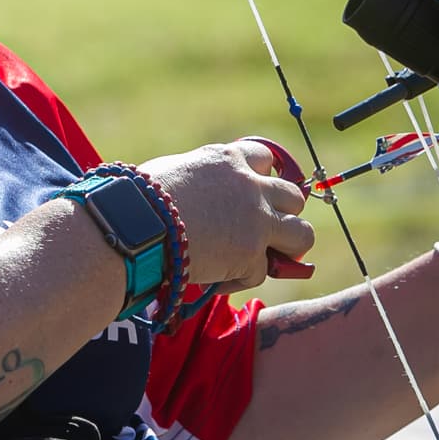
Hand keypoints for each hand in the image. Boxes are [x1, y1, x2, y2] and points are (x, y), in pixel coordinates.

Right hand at [139, 140, 314, 292]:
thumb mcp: (176, 170)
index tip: (253, 193)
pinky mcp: (251, 254)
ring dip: (287, 248)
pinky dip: (240, 279)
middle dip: (282, 214)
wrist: (137, 224)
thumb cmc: (141, 196)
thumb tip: (200, 193)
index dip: (262, 178)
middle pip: (293, 197)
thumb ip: (202, 178)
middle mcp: (251, 186)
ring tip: (266, 258)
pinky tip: (217, 279)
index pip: (265, 159)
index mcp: (229, 160)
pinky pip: (260, 272)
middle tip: (264, 229)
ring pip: (302, 235)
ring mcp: (256, 221)